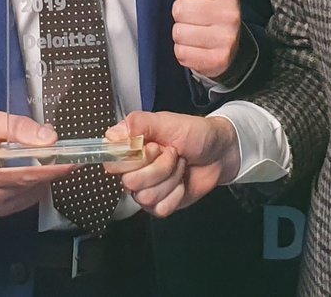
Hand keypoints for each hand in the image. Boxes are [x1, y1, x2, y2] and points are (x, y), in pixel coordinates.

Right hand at [0, 111, 73, 217]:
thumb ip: (20, 128)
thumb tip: (50, 138)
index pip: (26, 173)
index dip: (52, 166)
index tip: (73, 160)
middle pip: (32, 182)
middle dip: (51, 167)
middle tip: (66, 152)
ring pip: (32, 190)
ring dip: (42, 174)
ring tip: (39, 155)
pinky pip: (26, 197)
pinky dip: (33, 183)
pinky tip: (27, 169)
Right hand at [103, 110, 236, 215]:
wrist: (220, 153)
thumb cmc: (194, 133)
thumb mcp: (167, 122)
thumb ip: (139, 123)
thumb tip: (111, 134)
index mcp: (129, 148)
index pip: (112, 163)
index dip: (134, 158)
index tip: (154, 147)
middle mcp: (133, 170)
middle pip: (130, 182)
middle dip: (159, 168)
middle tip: (172, 153)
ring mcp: (145, 189)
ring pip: (146, 197)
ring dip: (170, 179)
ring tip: (179, 165)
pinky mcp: (159, 205)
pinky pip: (160, 208)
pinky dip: (176, 194)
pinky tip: (181, 182)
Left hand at [173, 0, 242, 80]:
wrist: (230, 47)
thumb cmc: (214, 5)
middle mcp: (231, 12)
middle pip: (179, 9)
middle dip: (181, 14)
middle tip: (196, 16)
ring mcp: (227, 37)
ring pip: (179, 32)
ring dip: (183, 34)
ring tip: (198, 31)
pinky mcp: (218, 60)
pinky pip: (182, 53)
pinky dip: (185, 52)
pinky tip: (198, 47)